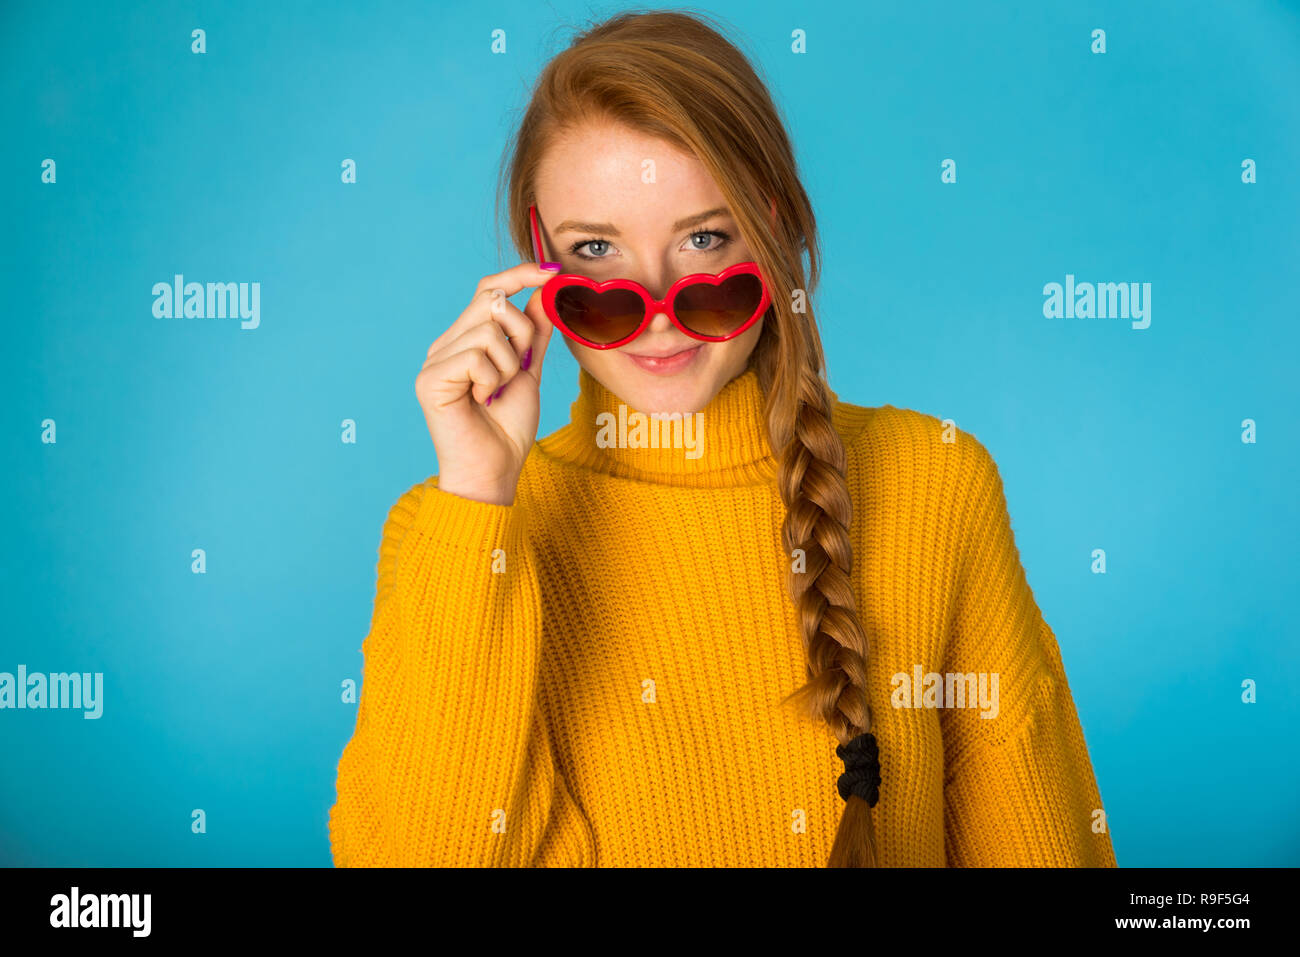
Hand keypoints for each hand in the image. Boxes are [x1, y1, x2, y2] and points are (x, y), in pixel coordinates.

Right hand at [415, 263, 557, 505]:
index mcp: (466, 340)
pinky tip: (483, 401)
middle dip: (521, 333)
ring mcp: (435, 360)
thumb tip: (542, 291)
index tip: (552, 271)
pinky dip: (491, 380)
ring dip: (507, 364)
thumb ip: (533, 334)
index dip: (519, 274)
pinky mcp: (430, 379)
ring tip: (496, 392)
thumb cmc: (508, 428)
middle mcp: (447, 345)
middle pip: (491, 301)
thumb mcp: (528, 372)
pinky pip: (475, 355)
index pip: (488, 290)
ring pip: (487, 328)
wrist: (494, 470)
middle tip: (520, 369)